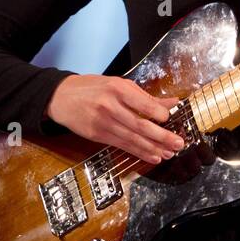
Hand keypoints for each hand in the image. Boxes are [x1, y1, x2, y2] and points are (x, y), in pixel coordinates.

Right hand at [46, 75, 187, 164]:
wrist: (61, 96)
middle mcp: (110, 106)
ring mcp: (102, 122)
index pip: (143, 104)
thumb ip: (145, 96)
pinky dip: (139, 152)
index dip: (158, 113)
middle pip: (140, 125)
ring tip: (169, 153)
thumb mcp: (118, 84)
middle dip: (162, 136)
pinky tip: (152, 156)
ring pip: (132, 139)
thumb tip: (172, 103)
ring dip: (153, 148)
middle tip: (179, 143)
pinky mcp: (97, 135)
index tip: (169, 119)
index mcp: (117, 89)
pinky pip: (122, 145)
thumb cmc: (92, 88)